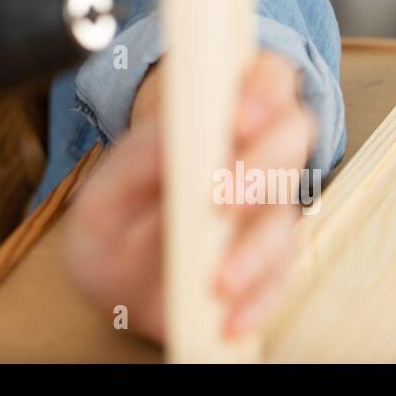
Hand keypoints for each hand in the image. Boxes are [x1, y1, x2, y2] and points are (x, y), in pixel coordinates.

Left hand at [62, 51, 316, 343]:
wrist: (112, 283)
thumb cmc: (112, 221)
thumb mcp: (101, 193)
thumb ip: (133, 160)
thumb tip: (170, 134)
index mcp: (215, 117)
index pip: (265, 77)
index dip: (261, 92)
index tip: (236, 120)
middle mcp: (252, 157)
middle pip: (293, 135)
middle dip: (262, 164)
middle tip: (222, 199)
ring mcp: (265, 212)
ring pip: (288, 213)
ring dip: (258, 247)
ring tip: (219, 279)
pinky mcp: (268, 266)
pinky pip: (281, 278)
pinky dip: (260, 300)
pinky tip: (230, 318)